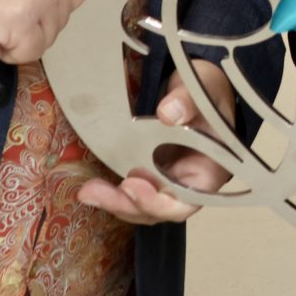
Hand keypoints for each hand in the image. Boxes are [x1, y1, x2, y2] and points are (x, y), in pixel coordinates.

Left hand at [77, 59, 237, 223]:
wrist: (197, 87)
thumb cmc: (207, 92)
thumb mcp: (203, 89)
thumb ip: (188, 101)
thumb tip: (167, 114)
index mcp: (208, 170)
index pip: (186, 201)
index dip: (158, 201)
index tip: (131, 183)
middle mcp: (187, 183)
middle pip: (158, 209)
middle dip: (126, 204)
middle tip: (93, 192)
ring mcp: (166, 180)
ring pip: (141, 205)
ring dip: (114, 202)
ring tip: (87, 191)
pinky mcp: (149, 173)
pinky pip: (133, 191)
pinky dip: (113, 192)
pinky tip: (92, 186)